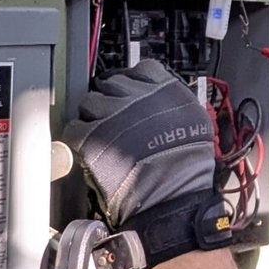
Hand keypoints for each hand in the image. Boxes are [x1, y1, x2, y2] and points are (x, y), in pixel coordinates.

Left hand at [65, 60, 232, 268]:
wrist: (171, 199)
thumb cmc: (187, 169)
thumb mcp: (195, 123)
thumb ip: (175, 103)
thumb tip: (163, 97)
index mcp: (165, 90)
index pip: (142, 70)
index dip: (134, 83)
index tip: (132, 94)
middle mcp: (137, 96)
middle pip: (112, 83)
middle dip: (112, 100)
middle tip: (117, 119)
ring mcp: (112, 115)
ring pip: (89, 102)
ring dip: (93, 116)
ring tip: (103, 134)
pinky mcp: (91, 137)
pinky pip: (73, 128)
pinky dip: (78, 137)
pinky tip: (89, 148)